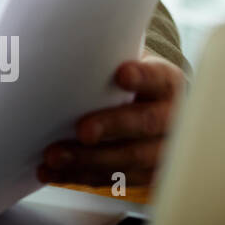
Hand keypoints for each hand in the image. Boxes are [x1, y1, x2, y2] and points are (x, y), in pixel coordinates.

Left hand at [37, 53, 186, 188]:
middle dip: (112, 127)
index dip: (143, 77)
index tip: (122, 75)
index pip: (159, 78)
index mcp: (166, 83)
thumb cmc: (124, 81)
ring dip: (89, 160)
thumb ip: (103, 60)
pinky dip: (79, 177)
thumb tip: (57, 45)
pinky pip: (113, 179)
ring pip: (131, 159)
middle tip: (83, 130)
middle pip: (147, 123)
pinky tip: (54, 172)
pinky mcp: (146, 175)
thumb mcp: (123, 63)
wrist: (150, 106)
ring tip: (55, 156)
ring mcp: (162, 150)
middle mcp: (171, 118)